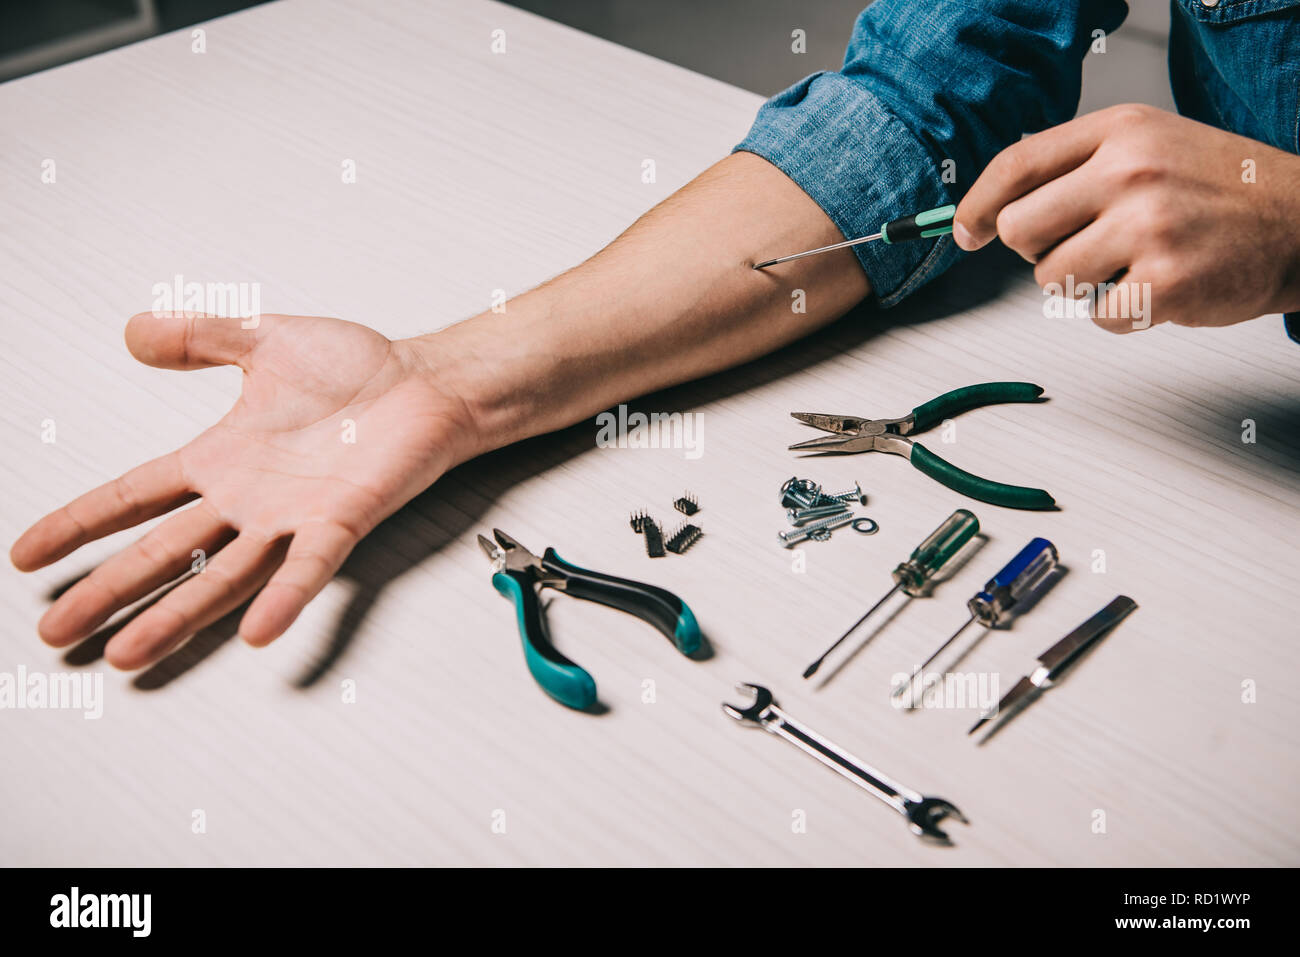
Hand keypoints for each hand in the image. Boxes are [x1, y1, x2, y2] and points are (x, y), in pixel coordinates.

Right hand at [11, 312, 475, 668]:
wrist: (425, 382)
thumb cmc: (358, 369)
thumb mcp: (263, 339)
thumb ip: (200, 337)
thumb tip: (135, 331)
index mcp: (222, 458)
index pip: (134, 496)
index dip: (81, 522)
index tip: (28, 555)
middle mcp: (249, 498)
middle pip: (163, 553)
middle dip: (108, 592)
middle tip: (57, 632)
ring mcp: (292, 517)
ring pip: (221, 577)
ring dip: (174, 616)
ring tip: (125, 653)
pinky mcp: (342, 521)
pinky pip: (308, 566)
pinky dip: (284, 598)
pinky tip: (254, 633)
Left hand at [954, 103, 1299, 331]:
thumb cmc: (1220, 190)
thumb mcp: (1150, 146)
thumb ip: (1077, 167)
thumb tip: (998, 210)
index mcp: (1121, 131)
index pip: (1016, 166)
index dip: (977, 205)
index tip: (966, 231)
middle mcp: (1131, 172)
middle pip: (1021, 229)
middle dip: (1039, 249)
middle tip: (1083, 246)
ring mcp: (1148, 228)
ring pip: (1052, 279)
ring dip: (1082, 283)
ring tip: (1131, 263)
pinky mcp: (1164, 283)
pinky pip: (1096, 315)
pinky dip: (1120, 312)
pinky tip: (1156, 286)